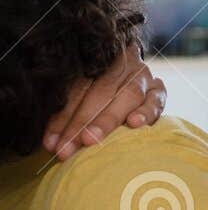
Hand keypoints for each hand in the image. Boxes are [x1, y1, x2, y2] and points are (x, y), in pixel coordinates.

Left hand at [43, 44, 166, 160]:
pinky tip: (135, 123)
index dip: (61, 117)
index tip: (49, 143)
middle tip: (66, 148)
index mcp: (96, 61)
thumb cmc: (90, 92)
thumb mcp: (76, 94)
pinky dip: (146, 111)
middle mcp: (120, 65)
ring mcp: (142, 76)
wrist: (124, 79)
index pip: (76, 88)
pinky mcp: (158, 90)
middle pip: (100, 92)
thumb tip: (50, 143)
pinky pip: (156, 100)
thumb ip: (64, 113)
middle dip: (80, 123)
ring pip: (126, 96)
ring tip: (90, 139)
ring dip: (106, 121)